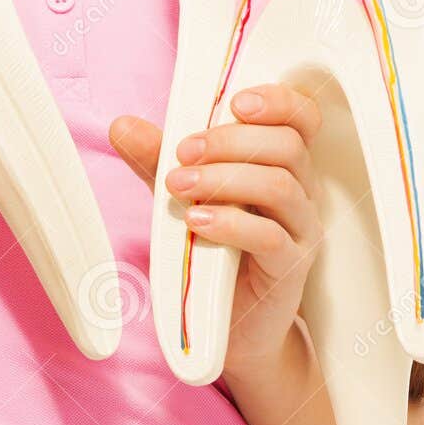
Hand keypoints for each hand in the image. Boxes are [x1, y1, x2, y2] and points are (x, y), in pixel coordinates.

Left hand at [109, 83, 323, 382]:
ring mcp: (301, 230)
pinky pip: (272, 238)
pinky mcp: (292, 269)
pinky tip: (197, 222)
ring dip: (226, 178)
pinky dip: (232, 224)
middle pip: (287, 145)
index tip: (235, 101)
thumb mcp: (181, 194)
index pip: (302, 119)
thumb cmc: (212, 248)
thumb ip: (157, 159)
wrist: (230, 323)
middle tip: (183, 151)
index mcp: (282, 163)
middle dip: (231, 140)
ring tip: (179, 185)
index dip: (279, 101)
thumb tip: (121, 125)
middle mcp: (301, 191)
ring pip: (281, 187)